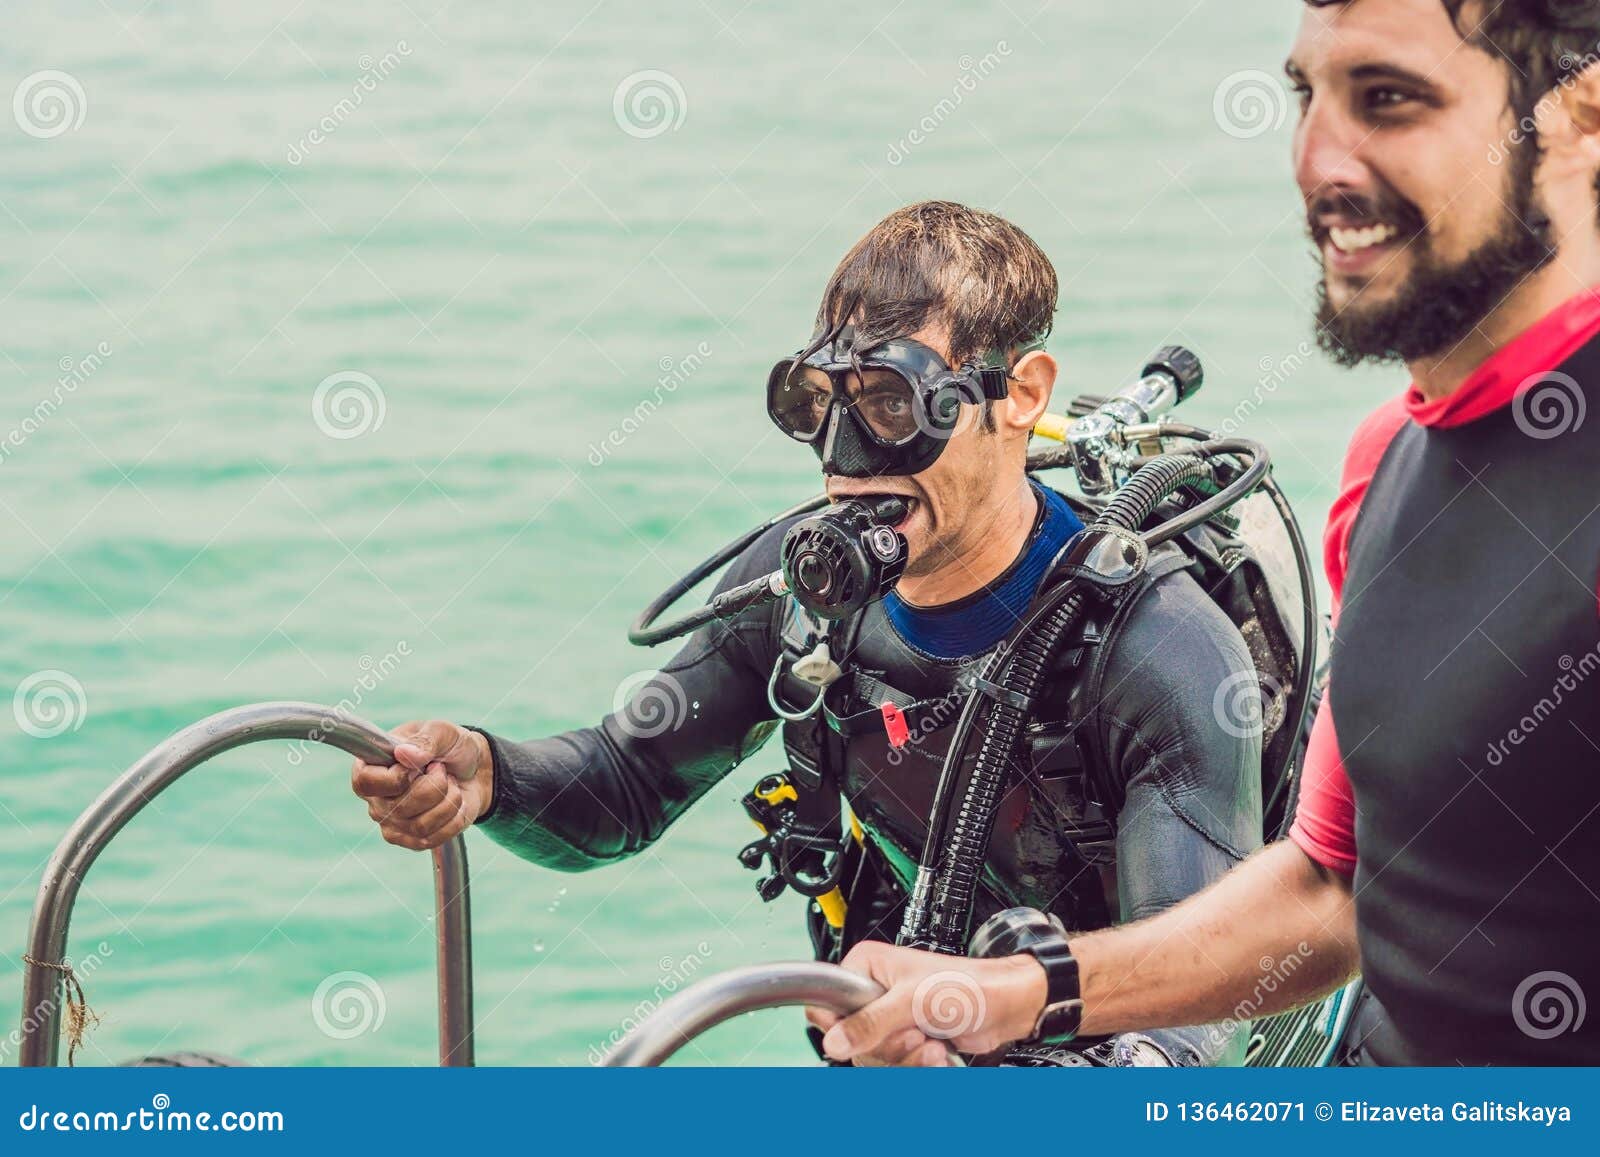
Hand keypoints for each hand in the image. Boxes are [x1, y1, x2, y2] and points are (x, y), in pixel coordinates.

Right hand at [350, 720, 493, 849]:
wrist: (475, 770)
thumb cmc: (451, 747)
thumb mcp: (442, 733)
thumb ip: (424, 741)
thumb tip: (404, 754)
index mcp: (370, 766)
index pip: (365, 782)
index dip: (397, 777)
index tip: (422, 764)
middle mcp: (375, 798)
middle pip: (398, 808)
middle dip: (434, 786)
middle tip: (442, 770)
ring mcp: (391, 822)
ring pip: (419, 826)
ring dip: (448, 801)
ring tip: (451, 785)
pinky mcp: (411, 840)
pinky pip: (433, 839)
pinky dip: (455, 818)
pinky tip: (457, 803)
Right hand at [804, 940, 1046, 1065]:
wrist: (1005, 1007)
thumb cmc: (967, 985)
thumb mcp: (912, 1001)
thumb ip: (870, 1022)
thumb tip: (833, 1041)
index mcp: (866, 968)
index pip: (827, 1004)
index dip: (843, 1026)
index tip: (871, 1030)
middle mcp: (875, 993)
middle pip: (852, 1040)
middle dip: (887, 1046)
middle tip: (913, 1031)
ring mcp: (891, 1018)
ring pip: (875, 1057)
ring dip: (906, 1058)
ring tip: (930, 1042)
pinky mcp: (907, 1039)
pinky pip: (896, 1065)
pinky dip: (918, 1065)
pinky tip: (937, 1051)